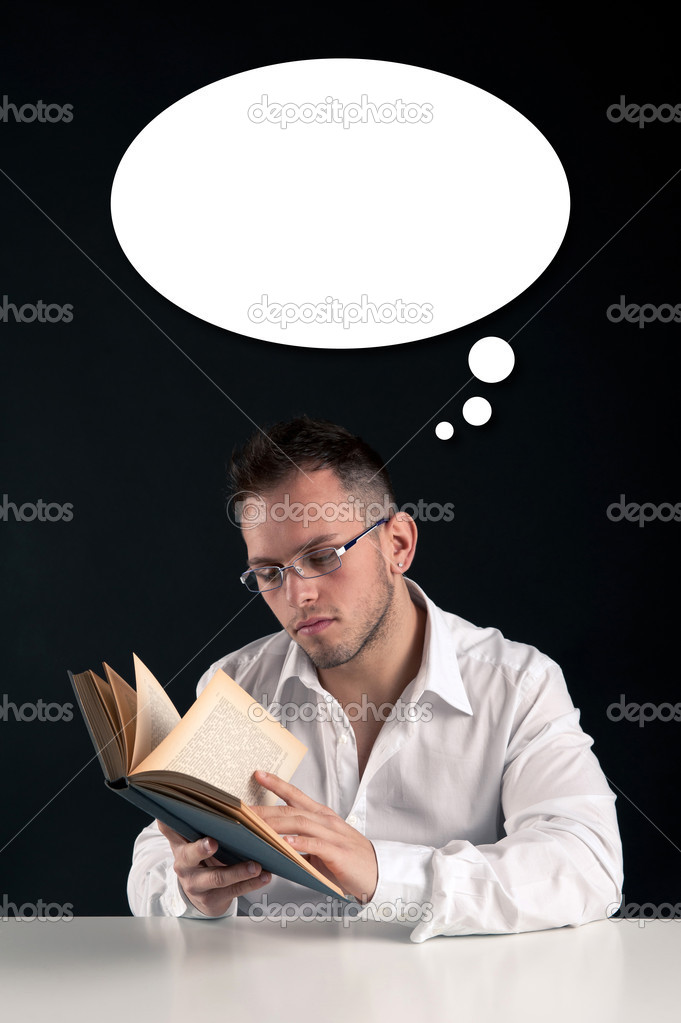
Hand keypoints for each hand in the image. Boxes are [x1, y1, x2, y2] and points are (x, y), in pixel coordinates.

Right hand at [156, 820, 271, 915]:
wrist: (202, 894)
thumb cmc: (202, 858)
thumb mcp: (193, 840)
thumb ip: (193, 821)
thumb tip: (191, 792)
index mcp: (180, 845)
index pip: (170, 830)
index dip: (170, 823)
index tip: (177, 816)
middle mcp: (184, 866)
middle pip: (190, 856)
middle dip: (202, 849)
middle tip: (213, 842)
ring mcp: (197, 885)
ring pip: (218, 877)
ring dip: (238, 871)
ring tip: (255, 865)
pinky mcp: (212, 900)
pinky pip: (234, 891)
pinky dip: (251, 883)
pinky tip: (264, 876)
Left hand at [250, 770, 377, 902]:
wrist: (376, 872)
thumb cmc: (347, 860)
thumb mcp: (322, 845)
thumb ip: (301, 839)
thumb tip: (274, 841)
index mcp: (322, 816)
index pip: (296, 795)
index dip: (277, 784)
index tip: (258, 774)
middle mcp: (326, 821)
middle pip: (291, 810)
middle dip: (265, 808)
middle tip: (243, 808)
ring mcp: (332, 835)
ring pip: (300, 823)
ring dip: (276, 823)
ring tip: (255, 823)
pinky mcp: (337, 852)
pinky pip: (316, 844)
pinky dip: (299, 842)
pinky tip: (285, 842)